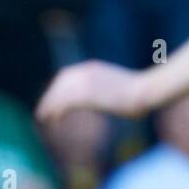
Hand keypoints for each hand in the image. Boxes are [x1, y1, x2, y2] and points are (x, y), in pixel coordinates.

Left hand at [37, 60, 152, 122]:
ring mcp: (86, 82)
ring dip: (49, 106)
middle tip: (42, 114)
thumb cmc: (138, 92)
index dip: (55, 89)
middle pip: (59, 85)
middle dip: (49, 98)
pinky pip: (65, 103)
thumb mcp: (116, 88)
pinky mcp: (88, 94)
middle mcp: (86, 72)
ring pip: (59, 94)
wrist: (147, 90)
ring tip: (44, 119)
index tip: (50, 102)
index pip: (65, 76)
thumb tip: (100, 99)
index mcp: (92, 68)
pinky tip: (54, 121)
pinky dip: (56, 111)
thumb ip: (102, 90)